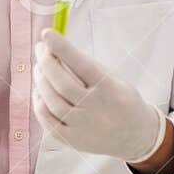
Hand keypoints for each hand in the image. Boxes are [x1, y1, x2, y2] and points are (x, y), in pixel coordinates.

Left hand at [34, 28, 164, 162]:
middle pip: (62, 84)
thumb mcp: (115, 79)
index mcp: (109, 89)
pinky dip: (39, 103)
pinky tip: (40, 92)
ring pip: (51, 102)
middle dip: (46, 62)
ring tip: (39, 69)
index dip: (62, 48)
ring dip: (40, 81)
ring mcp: (83, 127)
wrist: (134, 136)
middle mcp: (95, 109)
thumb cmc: (121, 100)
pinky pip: (48, 121)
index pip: (82, 65)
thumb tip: (56, 49)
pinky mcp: (73, 140)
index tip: (47, 33)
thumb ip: (88, 67)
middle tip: (41, 49)